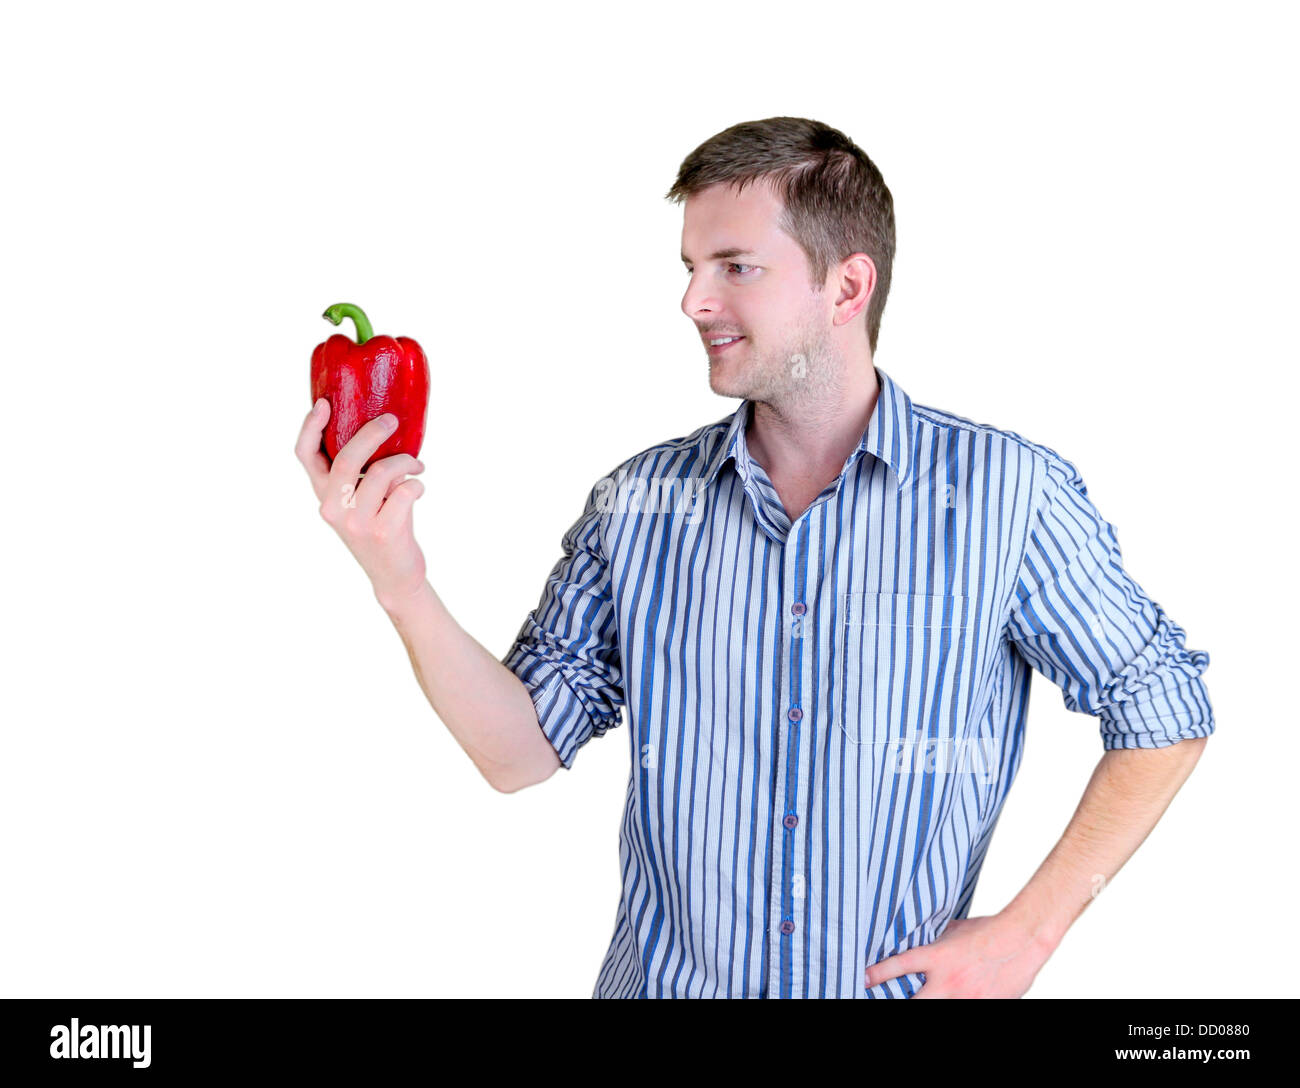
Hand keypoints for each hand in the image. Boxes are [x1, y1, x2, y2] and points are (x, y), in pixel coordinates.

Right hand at [295, 398, 427, 608]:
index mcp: (323, 495)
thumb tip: (381, 426)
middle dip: (372, 433)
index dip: (309, 427)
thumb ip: (361, 472)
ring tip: (417, 465)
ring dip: (406, 461)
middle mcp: (332, 508)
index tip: (324, 403)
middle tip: (392, 420)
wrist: (395, 575)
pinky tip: (419, 488)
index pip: (304, 456)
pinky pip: (405, 491)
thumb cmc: (381, 526)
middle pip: (347, 458)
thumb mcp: (361, 500)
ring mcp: (356, 522)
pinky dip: (417, 484)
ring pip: (382, 472)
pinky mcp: (382, 531)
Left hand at [864, 912, 1054, 997]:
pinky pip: (964, 1010)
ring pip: (936, 1009)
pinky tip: (957, 999)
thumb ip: (933, 939)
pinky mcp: (983, 1007)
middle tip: (885, 998)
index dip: (878, 974)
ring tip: (917, 999)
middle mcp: (948, 982)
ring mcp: (965, 998)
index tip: (863, 979)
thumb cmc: (986, 931)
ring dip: (927, 1002)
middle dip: (899, 1000)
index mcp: (937, 957)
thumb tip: (918, 938)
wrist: (1022, 939)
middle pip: (913, 1002)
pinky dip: (958, 1004)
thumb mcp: (952, 930)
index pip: (898, 966)